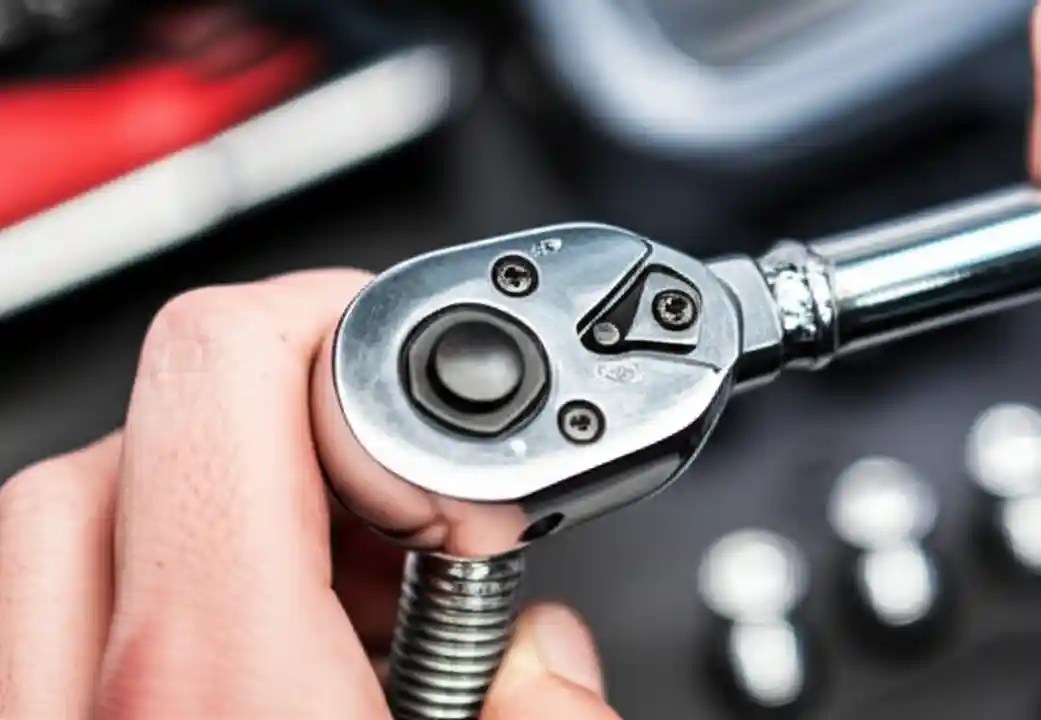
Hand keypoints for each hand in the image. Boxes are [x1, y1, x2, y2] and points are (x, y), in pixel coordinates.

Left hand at [0, 270, 618, 718]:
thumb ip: (557, 711)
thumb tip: (544, 660)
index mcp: (225, 695)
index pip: (220, 373)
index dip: (336, 317)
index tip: (411, 367)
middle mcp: (86, 716)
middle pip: (123, 444)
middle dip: (273, 426)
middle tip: (387, 496)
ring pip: (62, 531)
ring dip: (208, 513)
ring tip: (338, 594)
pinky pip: (49, 631)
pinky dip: (158, 601)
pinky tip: (275, 662)